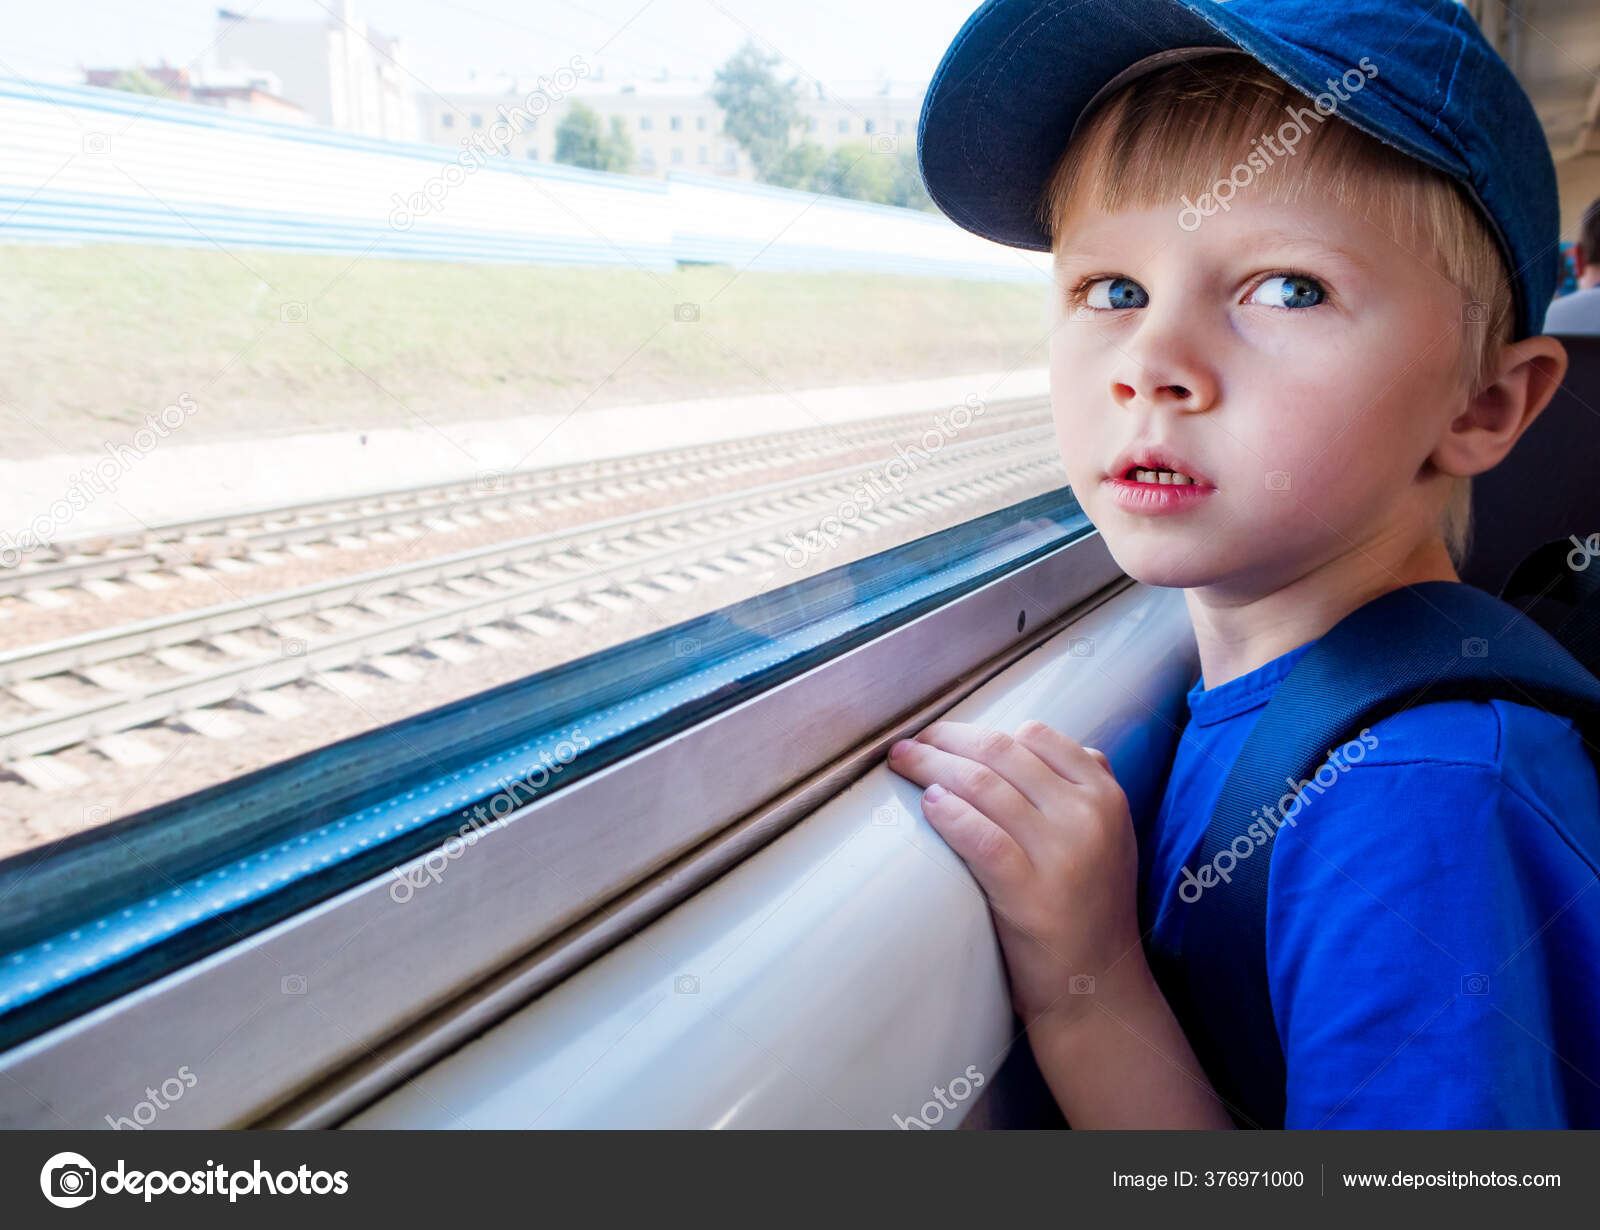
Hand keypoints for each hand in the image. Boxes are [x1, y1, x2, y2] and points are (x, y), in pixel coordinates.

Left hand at [886, 719, 1146, 1025]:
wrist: (1097, 987)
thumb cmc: (1088, 907)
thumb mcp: (1107, 835)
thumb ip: (1078, 785)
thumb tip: (1019, 739)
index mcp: (1105, 795)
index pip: (1035, 736)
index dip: (980, 730)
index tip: (945, 737)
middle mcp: (1088, 816)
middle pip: (1001, 753)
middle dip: (945, 741)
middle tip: (908, 744)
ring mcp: (1061, 853)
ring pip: (982, 785)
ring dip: (931, 767)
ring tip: (901, 764)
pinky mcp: (1030, 892)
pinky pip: (980, 836)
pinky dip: (948, 813)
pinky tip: (928, 804)